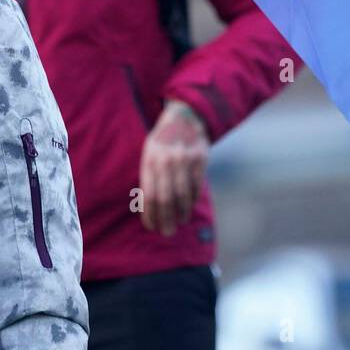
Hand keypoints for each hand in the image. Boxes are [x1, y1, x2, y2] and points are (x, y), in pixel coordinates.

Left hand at [138, 100, 209, 236]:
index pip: (149, 194)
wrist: (184, 116)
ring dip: (181, 211)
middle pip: (166, 198)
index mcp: (150, 159)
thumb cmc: (162, 141)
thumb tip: (150, 208)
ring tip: (180, 221)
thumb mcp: (149, 153)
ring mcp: (185, 159)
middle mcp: (167, 160)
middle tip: (167, 232)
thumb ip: (149, 176)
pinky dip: (192, 199)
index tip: (152, 227)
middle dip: (166, 219)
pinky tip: (189, 206)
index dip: (150, 214)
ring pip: (183, 193)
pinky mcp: (201, 158)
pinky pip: (196, 185)